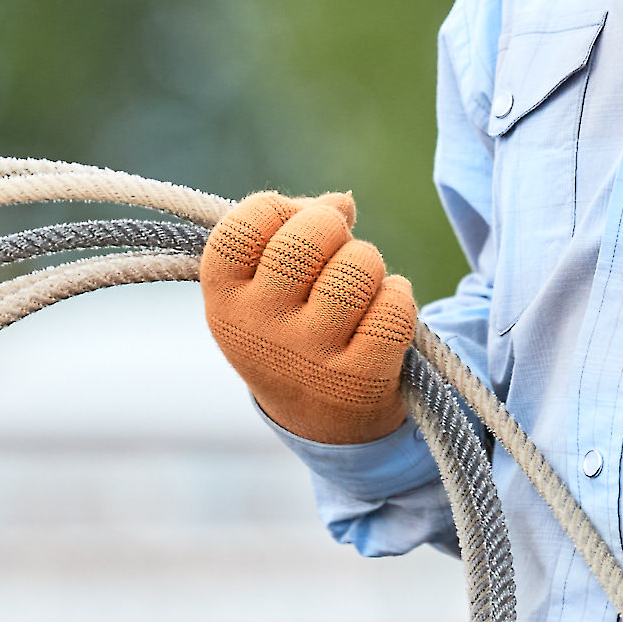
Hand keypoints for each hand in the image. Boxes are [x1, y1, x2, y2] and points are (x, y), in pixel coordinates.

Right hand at [199, 191, 417, 444]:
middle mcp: (258, 329)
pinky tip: (386, 307)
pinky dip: (399, 296)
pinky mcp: (358, 378)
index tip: (292, 225)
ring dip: (369, 265)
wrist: (320, 420)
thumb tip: (342, 201)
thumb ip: (290, 228)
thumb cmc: (292, 326)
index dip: (283, 209)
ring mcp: (308, 356)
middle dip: (334, 228)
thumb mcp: (266, 283)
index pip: (248, 222)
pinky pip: (394, 307)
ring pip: (358, 268)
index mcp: (223, 299)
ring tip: (361, 285)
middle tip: (335, 251)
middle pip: (309, 236)